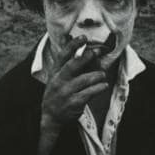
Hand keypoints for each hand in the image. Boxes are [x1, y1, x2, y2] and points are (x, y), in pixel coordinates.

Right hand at [38, 35, 108, 154]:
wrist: (51, 117)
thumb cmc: (58, 93)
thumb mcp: (59, 78)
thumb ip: (72, 66)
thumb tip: (89, 52)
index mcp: (55, 72)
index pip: (63, 55)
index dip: (73, 45)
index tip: (83, 37)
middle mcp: (58, 81)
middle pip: (73, 65)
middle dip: (86, 57)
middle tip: (97, 52)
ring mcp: (65, 92)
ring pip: (85, 79)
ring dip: (97, 75)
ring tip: (102, 74)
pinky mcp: (73, 103)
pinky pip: (89, 93)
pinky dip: (99, 88)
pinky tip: (103, 85)